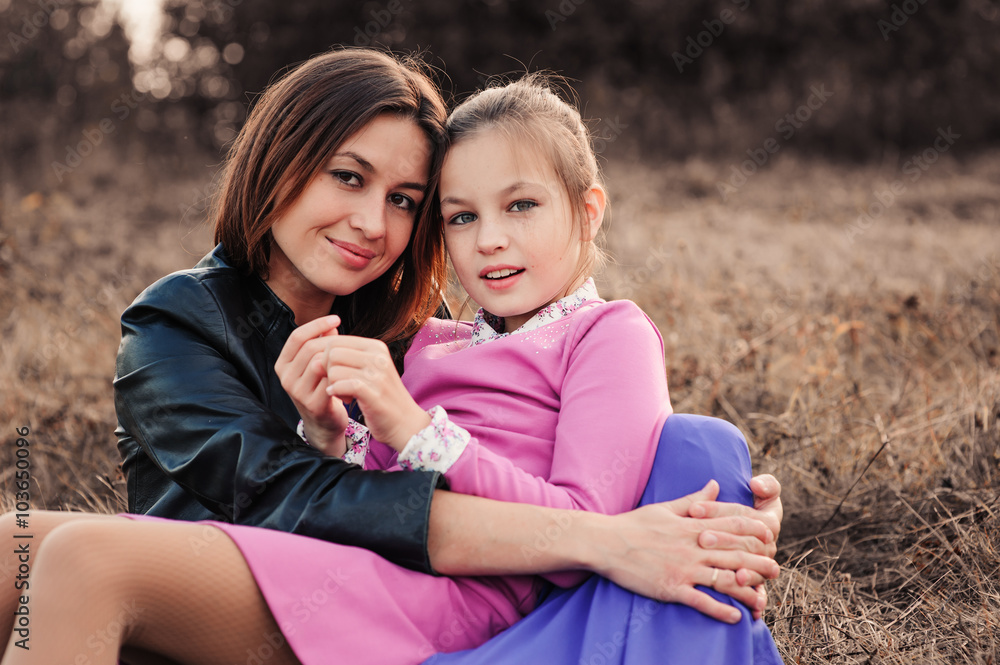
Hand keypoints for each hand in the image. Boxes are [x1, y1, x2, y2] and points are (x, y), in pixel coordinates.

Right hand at [274, 315, 349, 454]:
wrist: (325, 422)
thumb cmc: (322, 387)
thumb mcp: (316, 363)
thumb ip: (321, 343)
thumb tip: (332, 324)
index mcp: (283, 365)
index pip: (296, 337)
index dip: (317, 325)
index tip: (337, 318)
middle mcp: (285, 378)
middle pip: (309, 348)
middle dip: (331, 342)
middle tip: (348, 344)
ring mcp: (297, 392)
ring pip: (319, 362)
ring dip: (337, 359)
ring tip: (348, 360)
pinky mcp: (313, 404)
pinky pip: (329, 379)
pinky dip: (342, 374)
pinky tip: (351, 375)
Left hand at [323, 336, 429, 449]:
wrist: (405, 422)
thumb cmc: (382, 396)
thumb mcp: (368, 368)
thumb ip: (347, 355)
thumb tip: (319, 349)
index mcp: (375, 346)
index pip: (334, 341)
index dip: (326, 359)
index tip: (337, 374)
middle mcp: (378, 356)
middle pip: (331, 353)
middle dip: (327, 371)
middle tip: (338, 385)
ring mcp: (377, 374)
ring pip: (333, 369)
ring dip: (333, 384)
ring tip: (345, 394)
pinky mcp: (374, 393)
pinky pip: (342, 385)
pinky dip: (338, 393)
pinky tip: (345, 399)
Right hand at [593, 481, 779, 623]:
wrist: (605, 542)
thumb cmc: (633, 524)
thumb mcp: (665, 507)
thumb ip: (694, 499)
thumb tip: (715, 484)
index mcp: (691, 525)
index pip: (731, 524)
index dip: (754, 530)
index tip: (770, 535)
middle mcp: (692, 546)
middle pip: (735, 554)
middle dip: (759, 563)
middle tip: (776, 570)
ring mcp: (682, 568)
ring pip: (724, 579)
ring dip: (747, 590)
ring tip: (762, 599)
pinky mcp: (671, 588)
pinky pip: (702, 601)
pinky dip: (721, 610)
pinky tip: (736, 617)